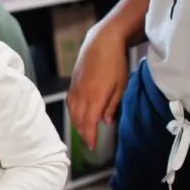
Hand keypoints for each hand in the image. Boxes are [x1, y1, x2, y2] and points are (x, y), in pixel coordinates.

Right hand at [67, 25, 128, 149]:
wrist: (101, 42)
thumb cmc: (115, 63)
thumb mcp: (120, 86)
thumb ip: (111, 105)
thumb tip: (105, 121)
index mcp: (95, 97)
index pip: (88, 123)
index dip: (89, 136)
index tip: (92, 147)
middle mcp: (81, 95)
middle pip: (78, 120)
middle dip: (82, 133)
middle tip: (88, 143)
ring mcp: (75, 88)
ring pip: (72, 112)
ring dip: (77, 124)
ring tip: (83, 132)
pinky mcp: (72, 82)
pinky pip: (70, 103)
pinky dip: (72, 112)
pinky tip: (77, 115)